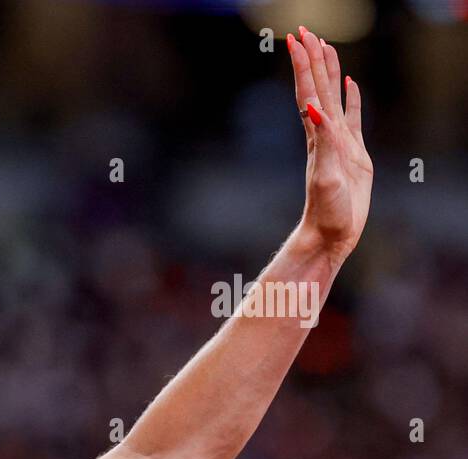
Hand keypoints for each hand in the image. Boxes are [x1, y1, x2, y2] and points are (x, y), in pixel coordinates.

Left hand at [288, 26, 372, 263]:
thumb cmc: (327, 210)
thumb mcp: (326, 176)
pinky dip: (352, 98)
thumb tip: (315, 109)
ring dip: (328, 72)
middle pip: (317, 88)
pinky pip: (352, 117)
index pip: (308, 92)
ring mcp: (338, 142)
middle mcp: (324, 135)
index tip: (297, 40)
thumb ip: (324, 143)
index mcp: (318, 137)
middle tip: (306, 31)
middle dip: (311, 60)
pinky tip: (351, 84)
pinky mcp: (353, 153)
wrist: (330, 234)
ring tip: (326, 47)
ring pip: (333, 97)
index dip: (303, 66)